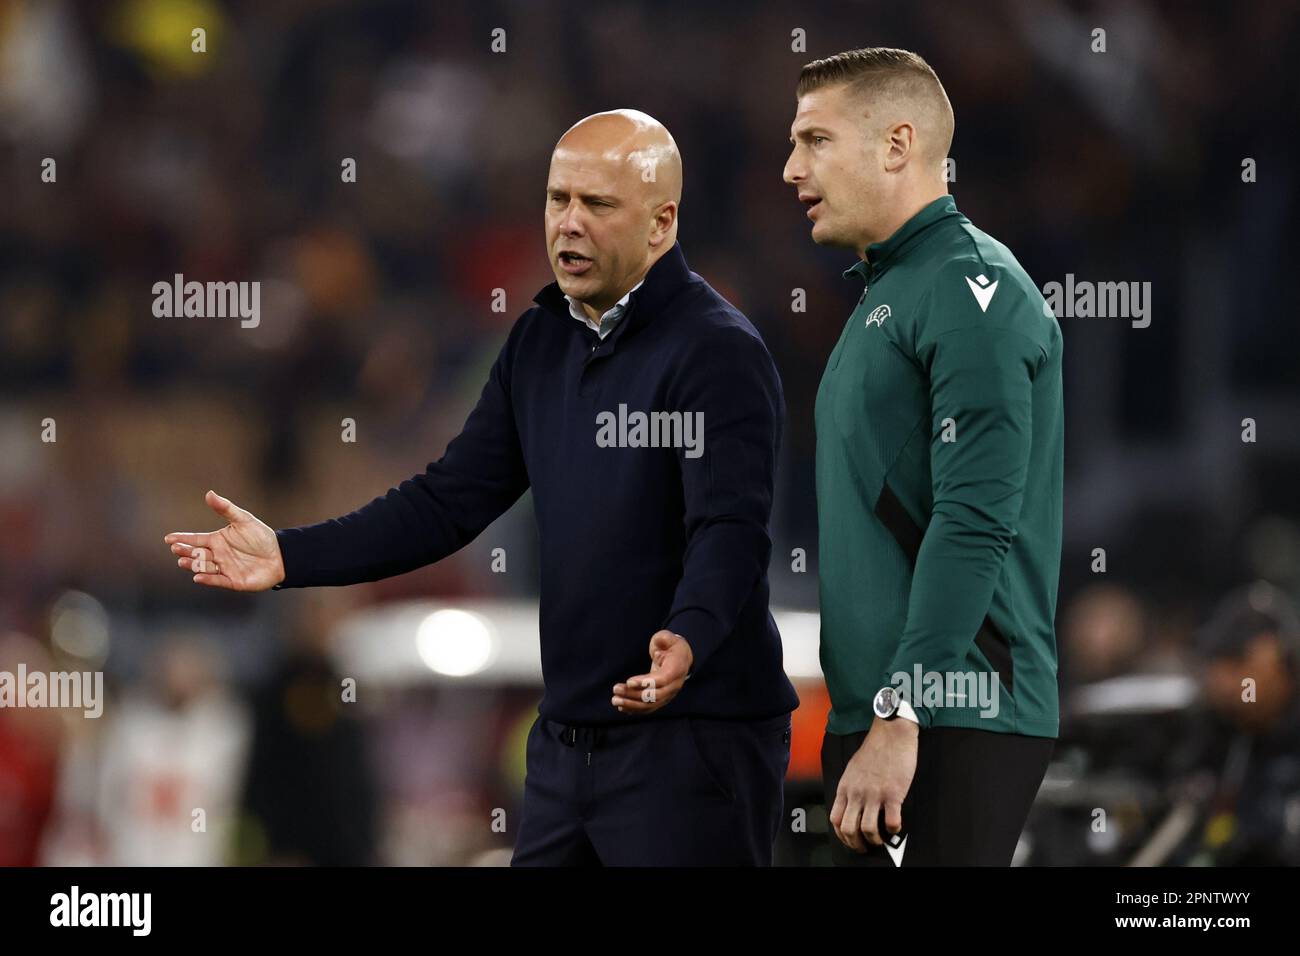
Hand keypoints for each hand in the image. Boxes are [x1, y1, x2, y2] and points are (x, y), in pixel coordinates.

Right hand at [163, 490, 284, 591]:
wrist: (280, 555)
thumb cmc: (261, 537)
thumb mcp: (244, 520)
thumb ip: (226, 509)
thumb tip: (209, 493)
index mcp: (217, 540)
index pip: (196, 539)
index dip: (182, 539)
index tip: (169, 538)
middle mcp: (218, 555)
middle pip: (197, 554)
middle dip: (185, 552)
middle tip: (176, 548)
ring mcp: (224, 568)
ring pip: (204, 567)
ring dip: (193, 565)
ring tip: (183, 561)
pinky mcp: (233, 581)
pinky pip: (218, 580)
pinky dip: (208, 579)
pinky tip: (198, 577)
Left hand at [611, 630, 692, 714]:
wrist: (681, 659)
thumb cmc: (671, 646)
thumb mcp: (668, 638)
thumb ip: (663, 639)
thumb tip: (658, 646)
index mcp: (677, 668)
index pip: (662, 680)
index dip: (646, 682)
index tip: (629, 682)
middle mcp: (675, 685)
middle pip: (654, 695)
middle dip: (633, 694)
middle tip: (616, 689)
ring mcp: (669, 694)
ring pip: (650, 704)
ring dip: (631, 704)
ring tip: (615, 700)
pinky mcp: (662, 699)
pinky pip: (649, 708)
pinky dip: (635, 709)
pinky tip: (621, 707)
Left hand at [828, 716, 917, 851]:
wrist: (891, 733)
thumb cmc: (874, 749)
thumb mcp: (853, 769)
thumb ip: (851, 788)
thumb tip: (852, 806)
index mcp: (845, 787)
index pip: (835, 819)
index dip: (841, 835)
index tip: (850, 840)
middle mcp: (857, 793)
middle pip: (848, 829)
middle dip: (856, 844)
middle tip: (865, 847)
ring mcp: (874, 794)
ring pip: (868, 830)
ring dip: (875, 841)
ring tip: (881, 840)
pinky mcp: (893, 794)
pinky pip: (891, 822)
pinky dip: (894, 830)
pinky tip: (895, 826)